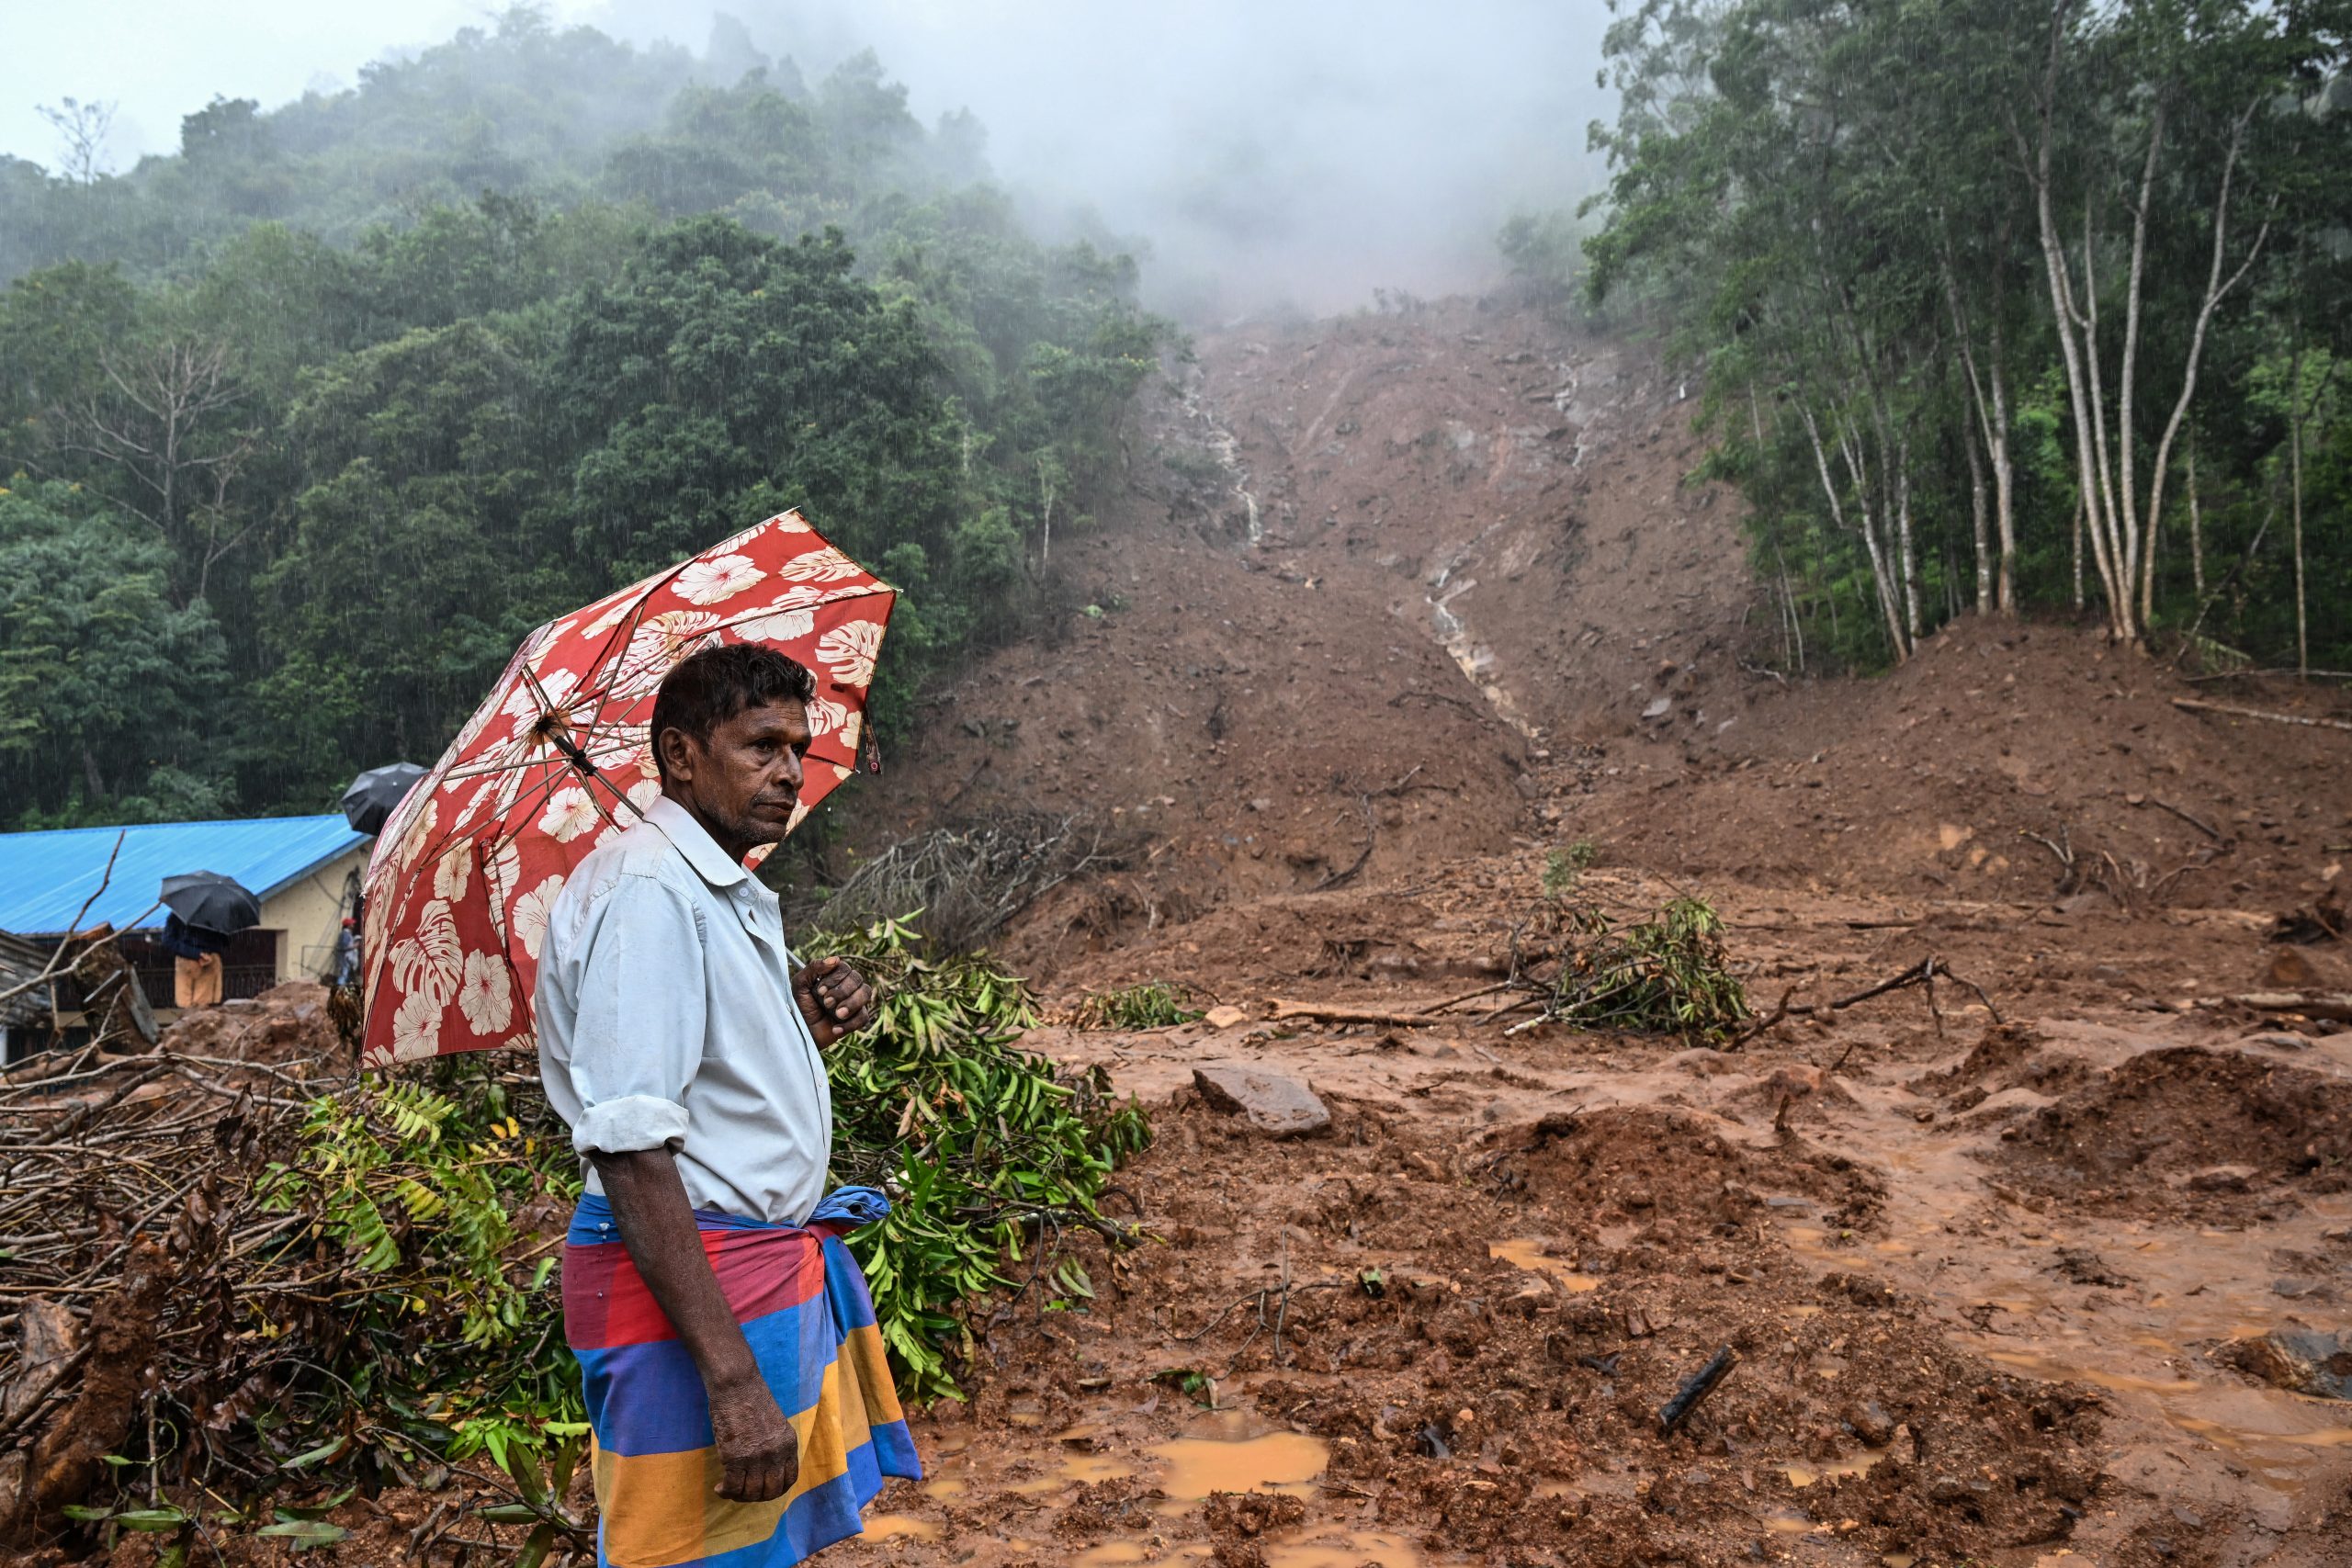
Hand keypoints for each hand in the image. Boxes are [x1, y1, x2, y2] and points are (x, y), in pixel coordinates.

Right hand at [708, 1374, 797, 1502]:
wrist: (736, 1385)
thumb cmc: (750, 1400)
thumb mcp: (774, 1424)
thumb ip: (775, 1446)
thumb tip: (766, 1470)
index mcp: (788, 1444)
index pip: (789, 1480)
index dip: (775, 1490)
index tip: (761, 1489)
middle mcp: (776, 1453)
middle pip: (771, 1491)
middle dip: (756, 1497)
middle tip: (742, 1492)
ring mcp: (757, 1457)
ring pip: (751, 1493)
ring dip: (739, 1496)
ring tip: (729, 1489)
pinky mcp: (736, 1457)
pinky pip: (733, 1487)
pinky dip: (725, 1492)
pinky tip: (719, 1488)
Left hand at [794, 956, 877, 1047]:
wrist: (801, 1033)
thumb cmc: (799, 1008)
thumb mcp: (800, 985)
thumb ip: (814, 968)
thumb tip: (835, 959)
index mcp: (833, 976)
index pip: (844, 968)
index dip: (835, 978)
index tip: (820, 991)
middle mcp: (845, 986)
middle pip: (857, 978)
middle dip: (842, 992)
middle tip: (826, 1003)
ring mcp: (853, 1001)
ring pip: (865, 993)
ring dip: (851, 1004)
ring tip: (836, 1015)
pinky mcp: (856, 1018)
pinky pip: (864, 1016)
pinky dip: (850, 1023)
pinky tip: (836, 1028)